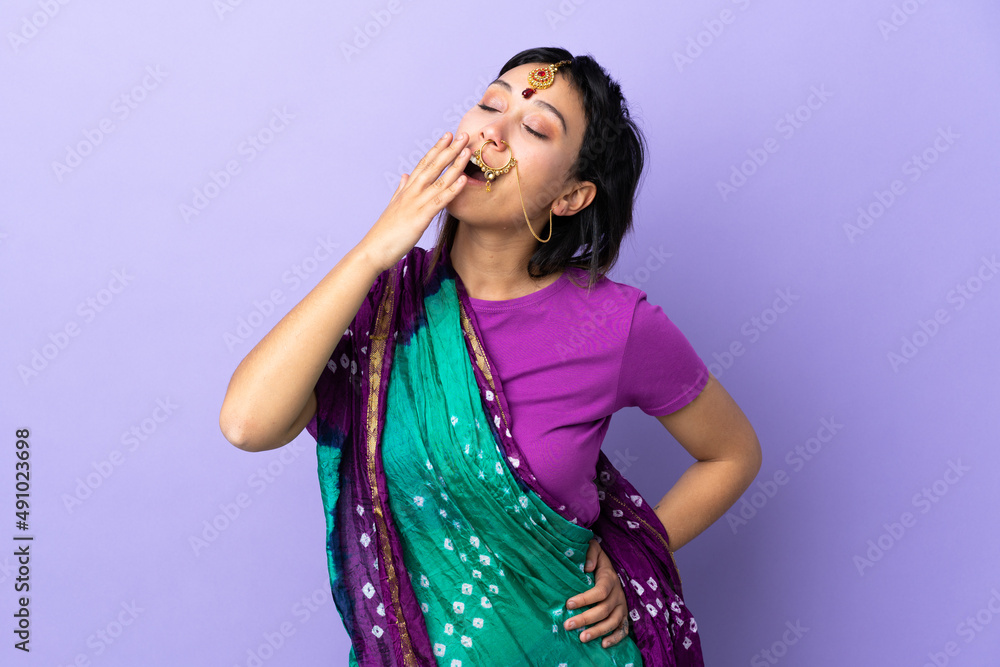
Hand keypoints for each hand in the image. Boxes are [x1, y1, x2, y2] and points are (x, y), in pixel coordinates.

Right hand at [359, 131, 471, 272]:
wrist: (373, 250)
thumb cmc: (384, 233)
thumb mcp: (393, 207)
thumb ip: (400, 190)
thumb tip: (404, 176)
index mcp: (406, 190)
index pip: (423, 164)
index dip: (436, 149)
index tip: (447, 136)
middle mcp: (411, 192)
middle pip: (432, 166)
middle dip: (449, 150)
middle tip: (463, 135)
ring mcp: (415, 203)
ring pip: (438, 180)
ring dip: (454, 164)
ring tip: (467, 151)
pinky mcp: (420, 218)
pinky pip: (439, 201)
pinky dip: (452, 189)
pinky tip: (464, 179)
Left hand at [564, 538, 630, 648]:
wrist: (611, 567)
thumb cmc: (598, 560)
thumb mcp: (594, 549)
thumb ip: (590, 553)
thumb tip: (587, 567)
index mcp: (610, 579)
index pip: (600, 591)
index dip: (585, 599)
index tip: (568, 604)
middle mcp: (618, 594)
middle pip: (604, 610)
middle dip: (585, 619)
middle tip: (568, 625)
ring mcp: (622, 606)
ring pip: (613, 622)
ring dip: (598, 631)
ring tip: (582, 638)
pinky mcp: (624, 615)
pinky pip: (623, 629)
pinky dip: (615, 638)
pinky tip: (603, 644)